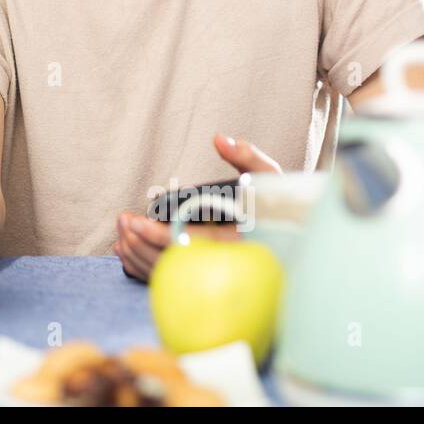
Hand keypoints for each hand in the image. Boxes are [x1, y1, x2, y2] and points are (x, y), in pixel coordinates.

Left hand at [114, 133, 281, 281]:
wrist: (302, 244)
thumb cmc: (287, 209)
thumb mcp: (273, 178)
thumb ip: (248, 157)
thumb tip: (218, 139)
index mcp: (241, 242)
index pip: (193, 244)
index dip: (160, 235)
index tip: (136, 221)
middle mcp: (229, 267)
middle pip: (175, 264)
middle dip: (142, 244)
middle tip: (122, 222)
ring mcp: (218, 279)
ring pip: (171, 277)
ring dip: (140, 257)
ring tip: (122, 234)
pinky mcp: (207, 283)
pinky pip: (172, 284)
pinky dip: (146, 271)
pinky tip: (129, 253)